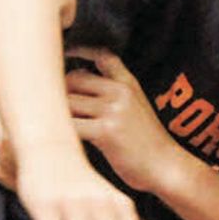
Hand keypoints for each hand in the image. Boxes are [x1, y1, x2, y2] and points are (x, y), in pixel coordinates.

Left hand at [64, 47, 185, 193]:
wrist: (167, 168)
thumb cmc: (148, 145)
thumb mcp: (138, 109)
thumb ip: (114, 95)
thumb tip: (78, 86)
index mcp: (129, 84)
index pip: (102, 56)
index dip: (81, 51)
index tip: (66, 52)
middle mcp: (120, 92)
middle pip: (74, 78)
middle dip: (59, 92)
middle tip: (51, 109)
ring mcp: (114, 110)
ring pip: (68, 101)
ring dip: (56, 115)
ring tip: (53, 127)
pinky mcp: (106, 131)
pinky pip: (71, 125)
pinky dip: (60, 132)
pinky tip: (60, 141)